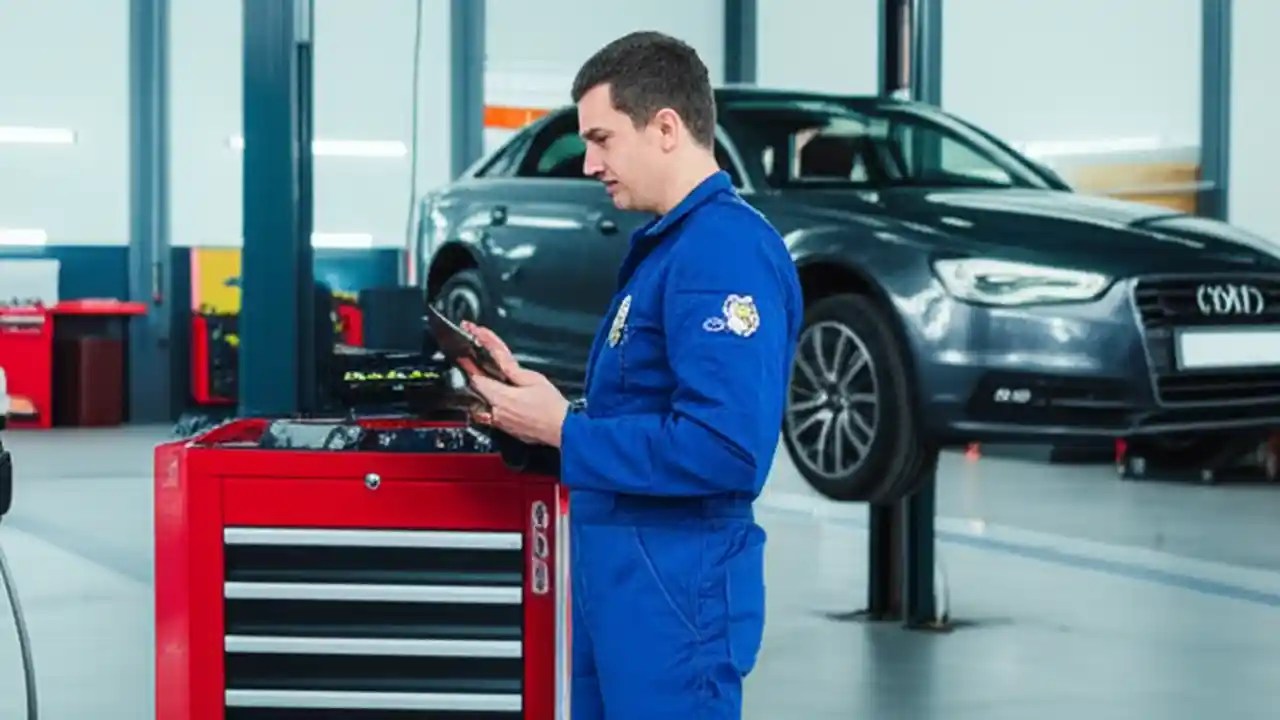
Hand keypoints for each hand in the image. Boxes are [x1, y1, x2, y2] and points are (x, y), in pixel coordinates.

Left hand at [460, 322, 570, 446]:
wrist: (563, 430)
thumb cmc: (552, 405)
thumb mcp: (533, 379)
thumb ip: (511, 369)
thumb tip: (498, 358)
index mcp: (502, 397)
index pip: (477, 379)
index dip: (470, 366)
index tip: (463, 356)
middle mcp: (496, 412)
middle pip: (478, 392)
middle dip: (476, 377)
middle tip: (471, 363)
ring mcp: (501, 423)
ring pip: (484, 404)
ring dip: (483, 392)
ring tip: (486, 380)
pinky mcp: (508, 430)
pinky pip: (493, 416)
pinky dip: (492, 406)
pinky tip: (499, 400)